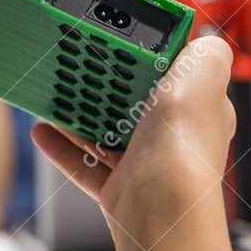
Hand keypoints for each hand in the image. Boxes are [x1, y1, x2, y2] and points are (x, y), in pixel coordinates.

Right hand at [31, 36, 234, 241]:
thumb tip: (205, 43)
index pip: (178, 78)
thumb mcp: (205, 72)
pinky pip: (85, 167)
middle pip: (139, 106)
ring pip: (109, 136)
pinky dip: (62, 148)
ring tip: (56, 95)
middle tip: (82, 66)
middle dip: (110, 87)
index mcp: (201, 111)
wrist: (160, 208)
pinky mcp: (120, 191)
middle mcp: (177, 141)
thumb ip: (207, 51)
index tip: (122, 44)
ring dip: (81, 116)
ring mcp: (148, 168)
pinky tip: (42, 131)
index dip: (151, 60)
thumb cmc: (183, 143)